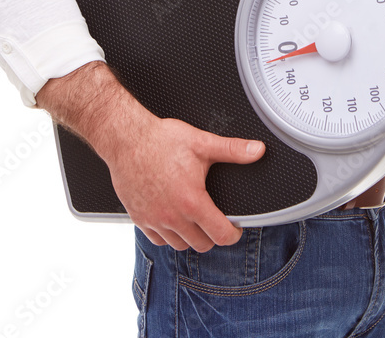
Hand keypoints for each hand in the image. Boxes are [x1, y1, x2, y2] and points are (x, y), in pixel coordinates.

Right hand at [35, 63, 264, 253]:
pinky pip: (158, 239)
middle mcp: (172, 217)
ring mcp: (153, 220)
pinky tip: (173, 219)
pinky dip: (168, 235)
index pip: (220, 235)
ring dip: (190, 237)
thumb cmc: (160, 140)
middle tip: (216, 220)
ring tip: (195, 220)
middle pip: (201, 245)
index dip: (233, 234)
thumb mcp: (202, 143)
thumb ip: (232, 150)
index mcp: (191, 202)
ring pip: (179, 245)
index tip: (235, 228)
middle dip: (212, 235)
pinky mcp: (139, 218)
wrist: (126, 139)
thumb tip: (257, 150)